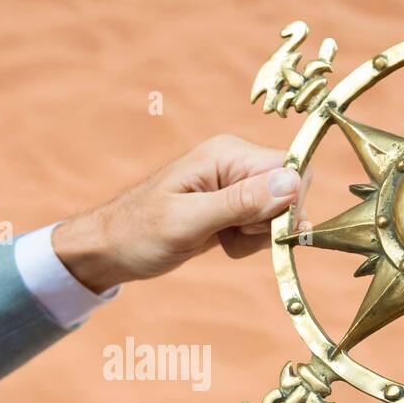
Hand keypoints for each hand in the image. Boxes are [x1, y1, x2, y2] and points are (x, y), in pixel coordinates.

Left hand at [50, 134, 301, 291]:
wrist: (111, 249)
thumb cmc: (138, 232)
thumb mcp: (188, 221)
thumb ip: (241, 202)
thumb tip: (292, 182)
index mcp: (228, 153)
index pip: (292, 169)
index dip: (287, 205)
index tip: (257, 229)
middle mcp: (236, 162)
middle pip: (290, 192)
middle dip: (270, 224)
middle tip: (232, 235)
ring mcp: (235, 183)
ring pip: (279, 213)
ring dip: (257, 237)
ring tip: (220, 238)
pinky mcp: (233, 205)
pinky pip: (263, 225)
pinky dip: (248, 241)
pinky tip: (220, 240)